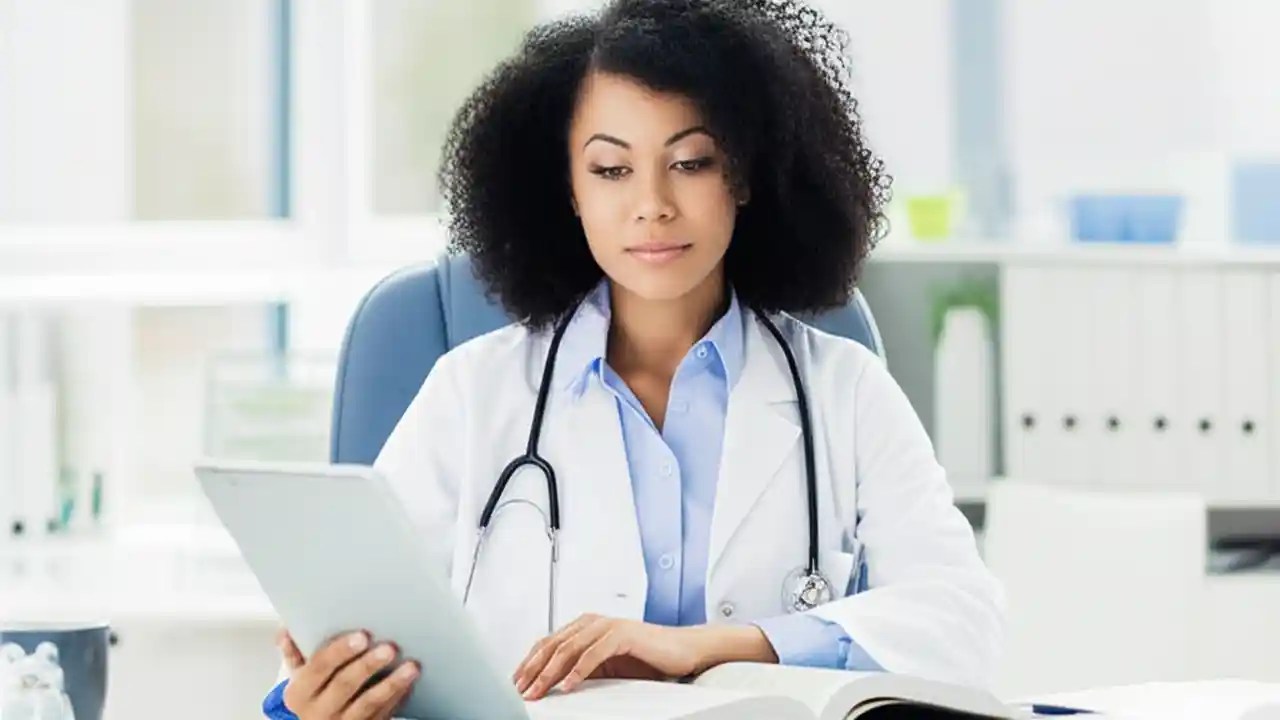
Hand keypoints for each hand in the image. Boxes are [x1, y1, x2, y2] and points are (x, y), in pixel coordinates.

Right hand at [278, 629, 420, 718]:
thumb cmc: (315, 694)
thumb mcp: (300, 675)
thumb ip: (295, 652)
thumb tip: (286, 631)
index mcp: (300, 692)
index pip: (319, 667)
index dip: (340, 651)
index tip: (361, 636)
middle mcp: (319, 711)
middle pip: (344, 685)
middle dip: (367, 665)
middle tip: (389, 648)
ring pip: (368, 704)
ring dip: (391, 684)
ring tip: (410, 667)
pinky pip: (384, 715)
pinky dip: (398, 697)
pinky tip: (410, 683)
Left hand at [512, 614, 776, 699]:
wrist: (682, 651)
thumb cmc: (645, 658)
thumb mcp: (606, 666)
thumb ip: (581, 668)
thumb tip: (552, 683)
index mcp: (585, 626)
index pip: (548, 643)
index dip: (529, 663)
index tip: (516, 683)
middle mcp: (592, 622)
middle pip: (553, 645)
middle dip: (534, 669)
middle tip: (522, 690)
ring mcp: (608, 626)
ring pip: (569, 648)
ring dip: (550, 672)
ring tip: (539, 691)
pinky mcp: (623, 634)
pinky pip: (594, 653)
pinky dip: (578, 671)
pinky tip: (568, 685)